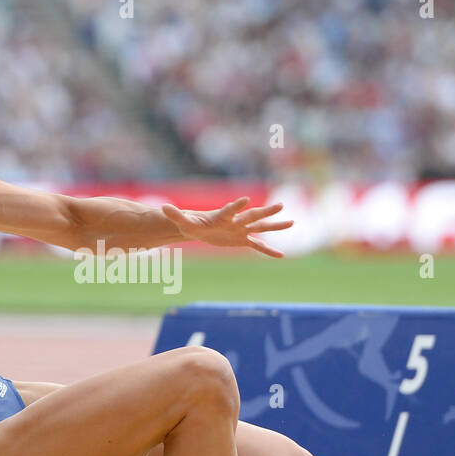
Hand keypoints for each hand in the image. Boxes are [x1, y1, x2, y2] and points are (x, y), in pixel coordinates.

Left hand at [161, 197, 292, 257]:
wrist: (199, 228)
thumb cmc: (191, 223)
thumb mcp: (183, 222)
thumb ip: (175, 215)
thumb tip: (162, 208)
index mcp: (222, 216)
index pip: (231, 210)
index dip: (237, 206)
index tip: (246, 200)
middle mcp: (236, 221)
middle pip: (253, 216)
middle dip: (266, 211)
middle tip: (280, 205)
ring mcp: (241, 230)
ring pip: (261, 227)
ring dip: (275, 226)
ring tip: (292, 222)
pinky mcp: (242, 240)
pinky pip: (258, 246)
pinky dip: (268, 251)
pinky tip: (281, 255)